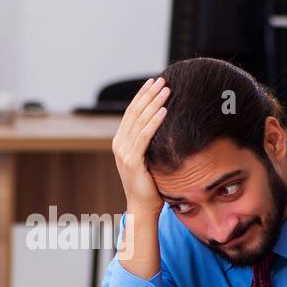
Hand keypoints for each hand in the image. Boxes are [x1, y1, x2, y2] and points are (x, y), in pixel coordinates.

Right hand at [112, 76, 170, 215]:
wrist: (142, 206)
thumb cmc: (149, 184)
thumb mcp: (147, 158)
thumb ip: (148, 142)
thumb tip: (163, 124)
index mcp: (121, 141)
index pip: (131, 112)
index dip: (142, 95)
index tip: (153, 82)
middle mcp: (119, 144)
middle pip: (135, 113)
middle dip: (149, 94)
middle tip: (162, 80)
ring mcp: (124, 152)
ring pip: (140, 121)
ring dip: (154, 103)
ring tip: (167, 90)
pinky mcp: (132, 161)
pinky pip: (145, 137)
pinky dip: (155, 122)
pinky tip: (165, 110)